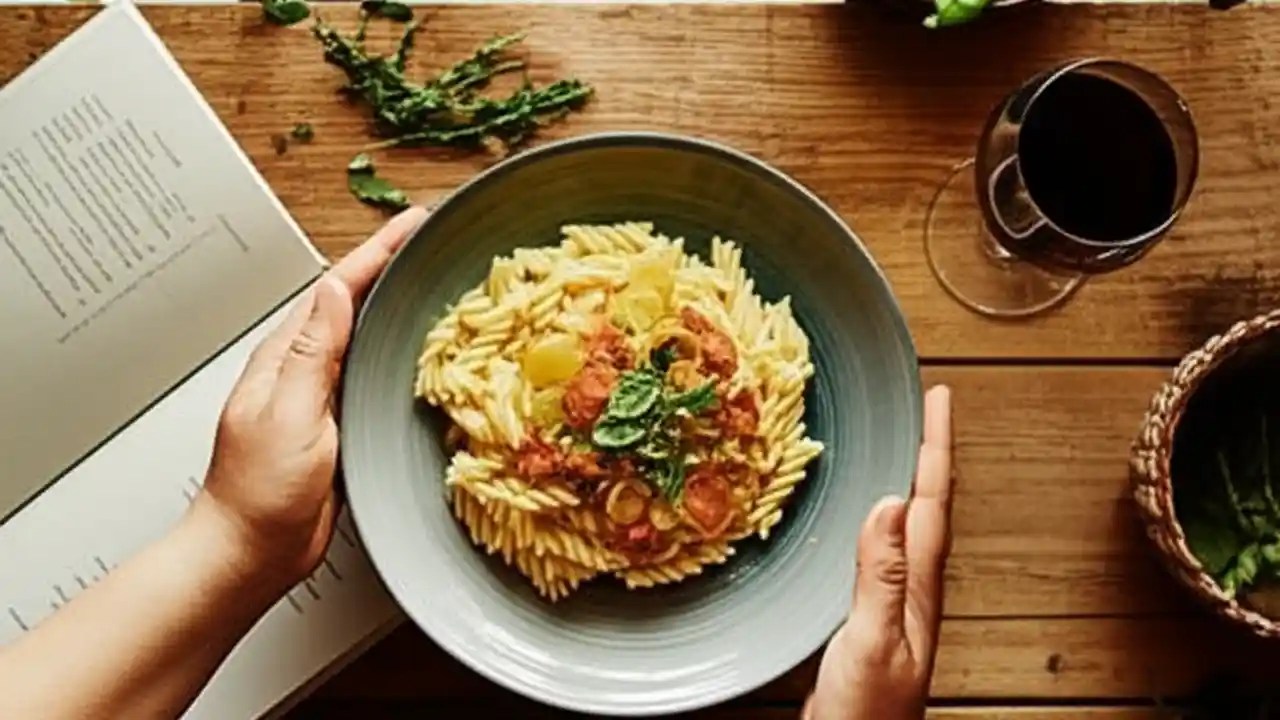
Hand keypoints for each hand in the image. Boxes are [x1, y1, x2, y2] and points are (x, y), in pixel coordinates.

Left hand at [195, 206, 428, 586]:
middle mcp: (304, 370)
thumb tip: (335, 292)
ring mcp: (322, 396)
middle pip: (354, 302)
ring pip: (366, 336)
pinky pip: (372, 375)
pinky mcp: (339, 425)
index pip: (338, 288)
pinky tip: (418, 353)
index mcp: (287, 357)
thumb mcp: (288, 412)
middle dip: (391, 266)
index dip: (378, 252)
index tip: (413, 223)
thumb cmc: (259, 491)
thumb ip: (312, 352)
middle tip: (431, 241)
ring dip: (397, 306)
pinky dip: (397, 352)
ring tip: (433, 282)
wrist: (252, 551)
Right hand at [804, 385, 953, 719]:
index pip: (932, 504)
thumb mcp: (873, 641)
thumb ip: (881, 577)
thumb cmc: (866, 716)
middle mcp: (912, 591)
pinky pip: (879, 554)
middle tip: (926, 408)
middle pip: (926, 508)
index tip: (941, 397)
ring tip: (901, 446)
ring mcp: (891, 606)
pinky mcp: (866, 620)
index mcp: (918, 589)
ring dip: (905, 483)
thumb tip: (888, 501)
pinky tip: (861, 520)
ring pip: (905, 529)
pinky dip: (875, 522)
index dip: (937, 447)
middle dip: (928, 454)